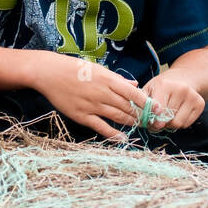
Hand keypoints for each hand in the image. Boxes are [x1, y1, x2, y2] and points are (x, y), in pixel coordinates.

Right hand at [30, 52, 151, 142]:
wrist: (50, 73)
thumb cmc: (75, 69)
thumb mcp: (98, 69)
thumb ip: (117, 79)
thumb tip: (135, 84)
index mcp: (108, 79)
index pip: (133, 93)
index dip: (147, 103)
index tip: (158, 109)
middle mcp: (102, 93)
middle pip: (128, 107)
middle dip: (141, 115)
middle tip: (151, 121)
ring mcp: (92, 105)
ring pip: (118, 117)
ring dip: (131, 123)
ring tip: (140, 127)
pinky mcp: (82, 116)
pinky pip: (101, 127)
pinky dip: (113, 134)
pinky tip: (122, 138)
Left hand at [139, 70, 204, 131]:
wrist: (183, 77)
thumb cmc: (162, 86)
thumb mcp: (149, 90)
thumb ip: (144, 105)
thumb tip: (148, 122)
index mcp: (165, 85)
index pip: (158, 110)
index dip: (153, 119)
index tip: (152, 120)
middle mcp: (181, 89)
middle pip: (167, 119)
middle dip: (160, 122)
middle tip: (158, 117)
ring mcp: (192, 96)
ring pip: (178, 124)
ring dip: (170, 124)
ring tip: (168, 114)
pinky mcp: (200, 103)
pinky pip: (186, 124)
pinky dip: (180, 123)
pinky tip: (178, 113)